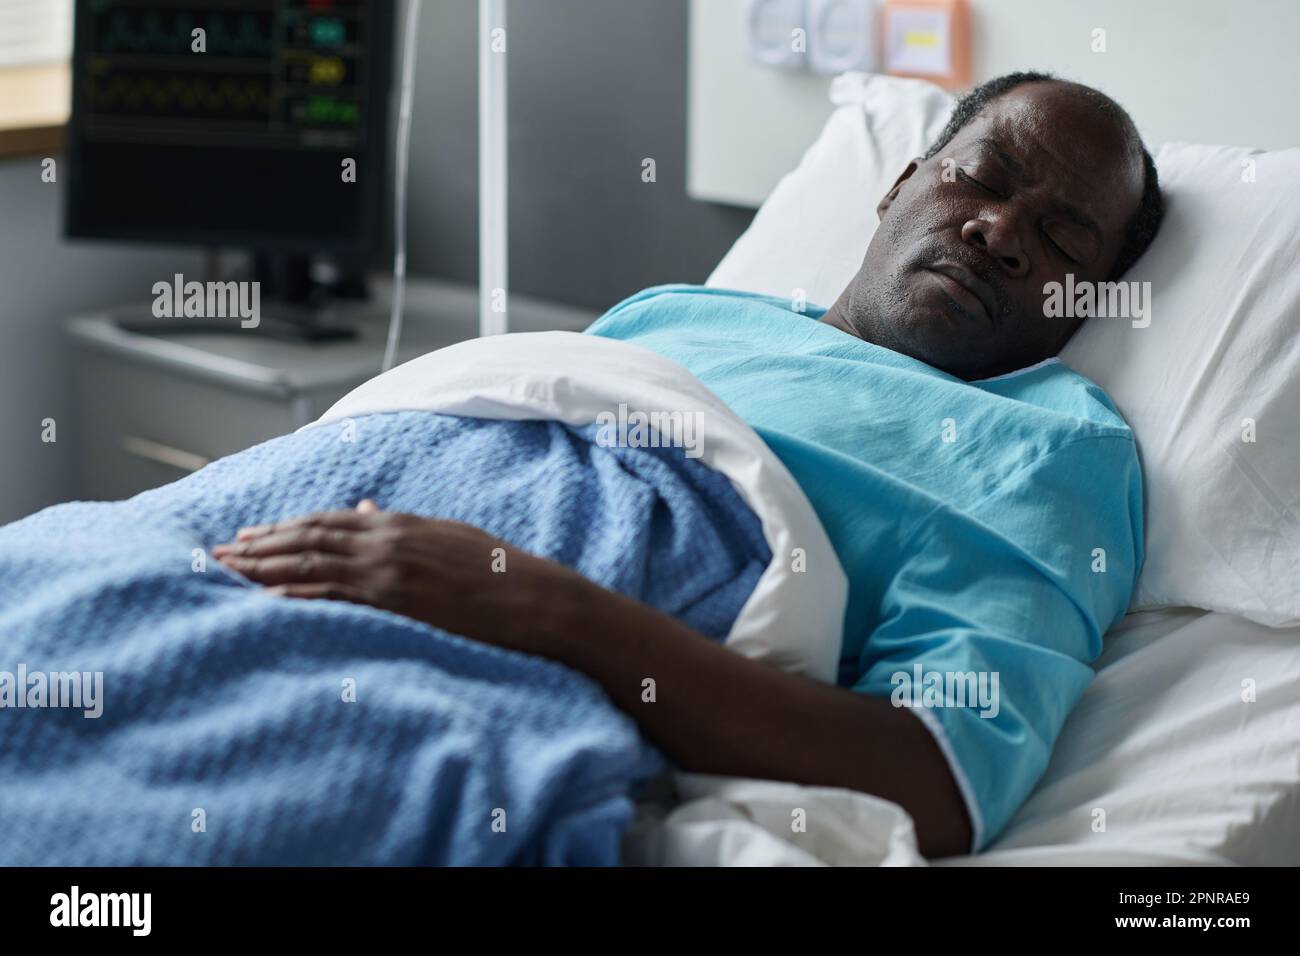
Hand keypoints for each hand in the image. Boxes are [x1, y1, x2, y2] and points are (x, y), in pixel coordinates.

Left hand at [213, 500, 576, 646]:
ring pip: (310, 563)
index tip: (249, 535)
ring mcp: (388, 570)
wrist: (533, 597)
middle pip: (307, 538)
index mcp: (398, 523)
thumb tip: (364, 508)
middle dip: (259, 545)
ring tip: (227, 573)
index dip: (283, 527)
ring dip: (263, 567)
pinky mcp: (395, 601)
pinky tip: (265, 600)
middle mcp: (386, 540)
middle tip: (216, 553)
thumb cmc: (497, 570)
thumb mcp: (447, 535)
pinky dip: (295, 596)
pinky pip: (333, 596)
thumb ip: (400, 524)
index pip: (326, 521)